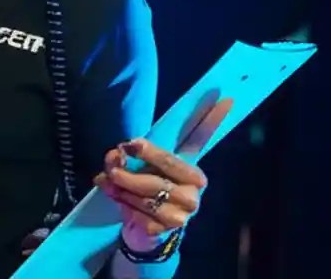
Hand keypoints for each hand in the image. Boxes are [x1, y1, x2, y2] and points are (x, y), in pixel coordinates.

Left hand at [93, 97, 233, 252]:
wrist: (143, 234)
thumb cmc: (144, 194)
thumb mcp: (138, 171)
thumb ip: (129, 157)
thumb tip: (117, 152)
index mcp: (191, 168)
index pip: (200, 139)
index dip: (211, 118)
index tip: (222, 96)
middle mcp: (194, 187)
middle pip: (166, 162)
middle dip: (139, 156)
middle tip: (114, 154)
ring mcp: (185, 210)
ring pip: (147, 188)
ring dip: (121, 183)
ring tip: (108, 178)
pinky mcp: (169, 227)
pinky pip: (138, 208)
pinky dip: (121, 201)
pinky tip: (117, 198)